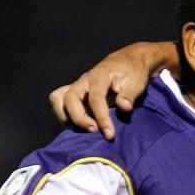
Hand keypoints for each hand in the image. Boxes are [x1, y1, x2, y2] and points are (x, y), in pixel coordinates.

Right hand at [47, 42, 168, 139]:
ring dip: (65, 116)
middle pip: (70, 99)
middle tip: (94, 131)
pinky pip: (59, 101)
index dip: (101, 118)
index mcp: (99, 76)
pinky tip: (78, 125)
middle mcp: (84, 80)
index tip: (109, 134)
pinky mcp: (75, 91)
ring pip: (58, 98)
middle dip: (79, 118)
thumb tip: (124, 107)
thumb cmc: (133, 72)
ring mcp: (77, 85)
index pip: (95, 99)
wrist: (128, 60)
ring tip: (81, 129)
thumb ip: (129, 95)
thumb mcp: (136, 82)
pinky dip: (64, 114)